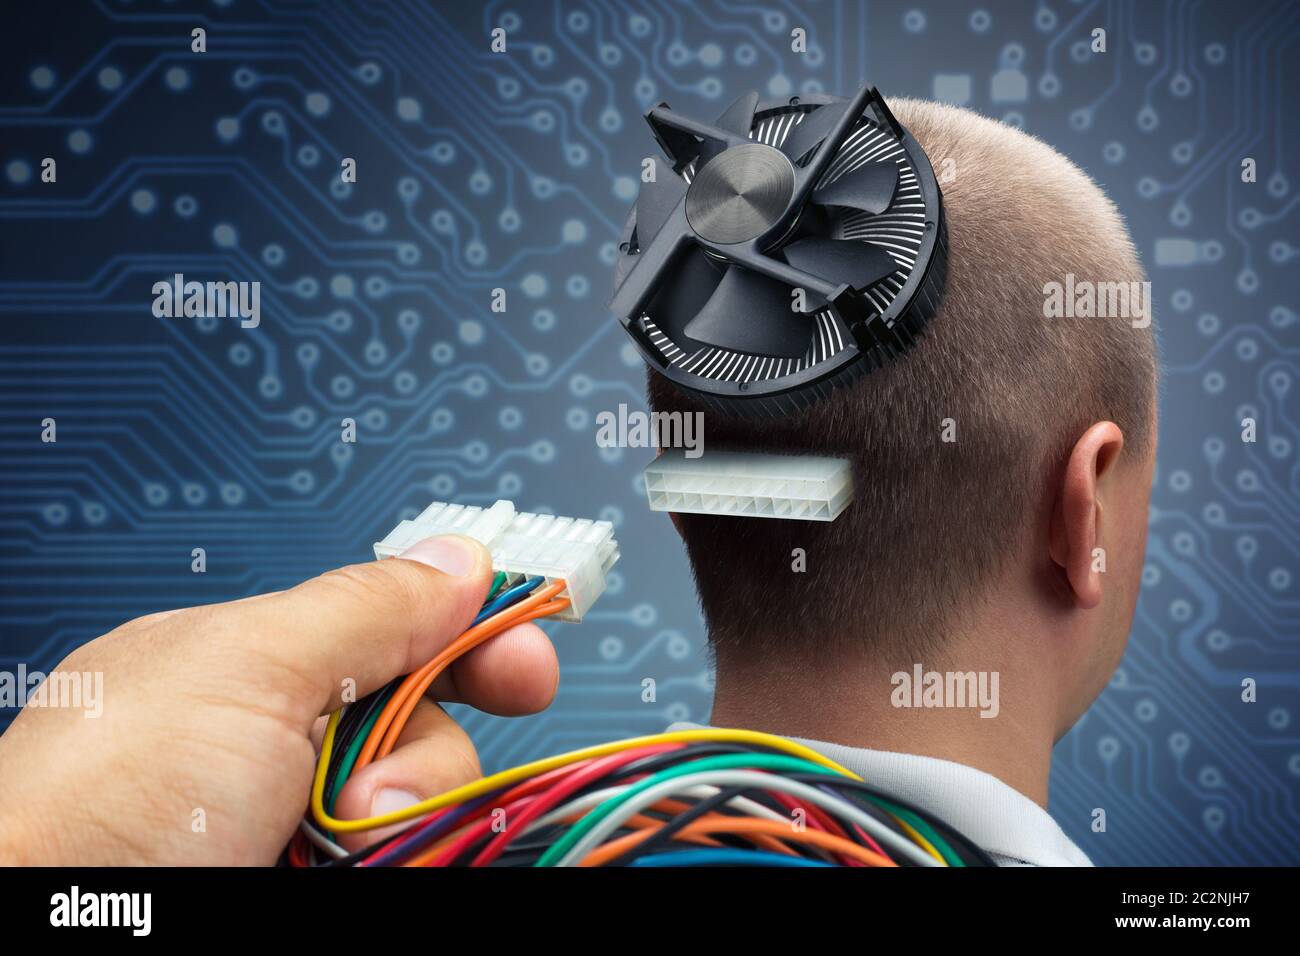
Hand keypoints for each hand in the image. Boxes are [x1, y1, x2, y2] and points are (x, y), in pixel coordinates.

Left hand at [0, 536, 558, 864]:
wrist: (42, 939)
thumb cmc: (100, 809)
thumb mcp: (244, 670)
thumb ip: (365, 607)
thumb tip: (458, 556)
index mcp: (250, 667)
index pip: (395, 630)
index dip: (472, 641)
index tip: (528, 669)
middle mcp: (277, 749)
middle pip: (426, 726)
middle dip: (426, 755)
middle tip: (378, 792)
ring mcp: (294, 828)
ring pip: (424, 807)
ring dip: (403, 821)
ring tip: (333, 849)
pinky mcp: (316, 879)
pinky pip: (410, 856)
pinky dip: (404, 856)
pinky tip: (352, 866)